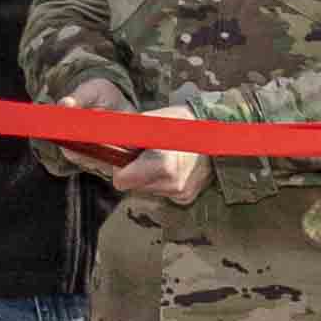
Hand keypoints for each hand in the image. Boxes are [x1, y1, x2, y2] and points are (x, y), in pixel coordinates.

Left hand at [57, 80, 204, 204]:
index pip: (121, 180)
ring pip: (147, 190)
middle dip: (133, 172)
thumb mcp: (153, 122)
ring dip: (148, 177)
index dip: (120, 167)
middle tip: (144, 154)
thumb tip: (101, 138)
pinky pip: (162, 193)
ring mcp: (180, 193)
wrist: (219, 133)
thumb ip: (127, 134)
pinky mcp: (187, 198)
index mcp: (161, 165)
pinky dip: (163, 182)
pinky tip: (173, 166)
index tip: (124, 156)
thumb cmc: (184, 122)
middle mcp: (172, 184)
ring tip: (161, 157)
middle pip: (133, 186)